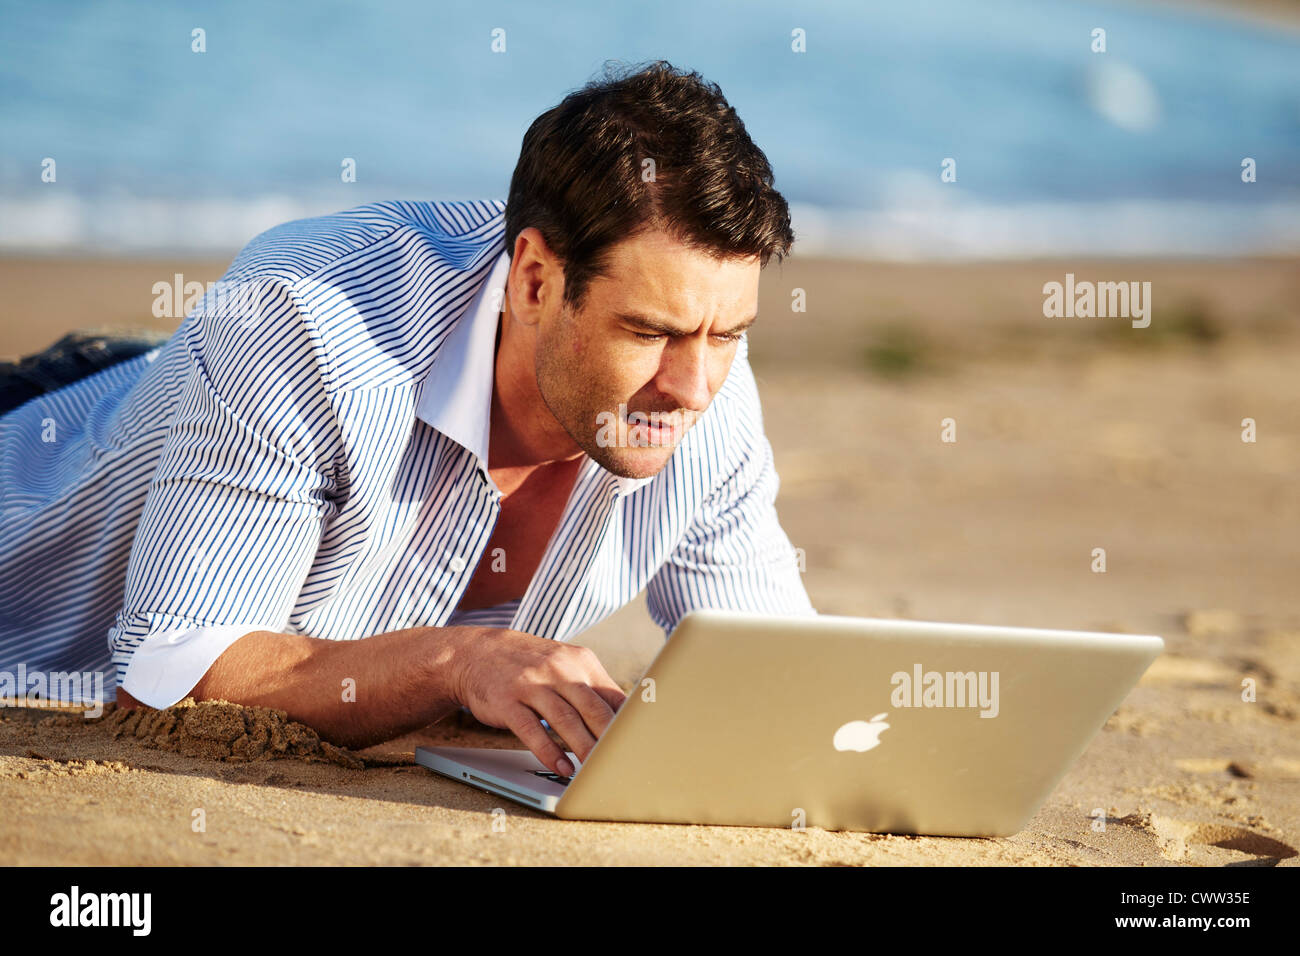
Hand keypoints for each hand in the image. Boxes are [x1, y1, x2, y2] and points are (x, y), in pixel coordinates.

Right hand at [451, 628, 625, 776]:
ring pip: (565, 720)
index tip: (640, 745)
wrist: (476, 652)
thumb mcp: (564, 663)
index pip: (612, 694)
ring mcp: (531, 684)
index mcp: (579, 661)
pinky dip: (548, 752)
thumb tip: (625, 718)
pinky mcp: (507, 701)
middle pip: (592, 708)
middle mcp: (557, 669)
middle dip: (610, 738)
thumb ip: (592, 687)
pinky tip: (562, 768)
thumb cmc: (530, 664)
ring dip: (583, 748)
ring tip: (595, 771)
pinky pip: (531, 730)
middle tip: (623, 763)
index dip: (628, 723)